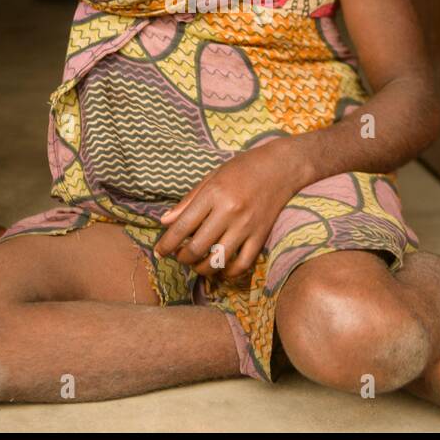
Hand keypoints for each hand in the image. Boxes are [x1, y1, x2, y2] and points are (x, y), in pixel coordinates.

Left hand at [154, 143, 302, 281]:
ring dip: (202, 268)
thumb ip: (188, 201)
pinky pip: (243, 263)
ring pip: (218, 260)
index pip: (183, 226)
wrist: (281, 167)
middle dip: (183, 258)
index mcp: (213, 194)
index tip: (158, 252)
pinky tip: (221, 269)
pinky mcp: (261, 235)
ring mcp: (247, 226)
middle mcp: (229, 212)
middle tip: (179, 256)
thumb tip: (165, 222)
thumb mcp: (211, 177)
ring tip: (197, 264)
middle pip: (198, 248)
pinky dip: (229, 272)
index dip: (167, 244)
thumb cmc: (242, 168)